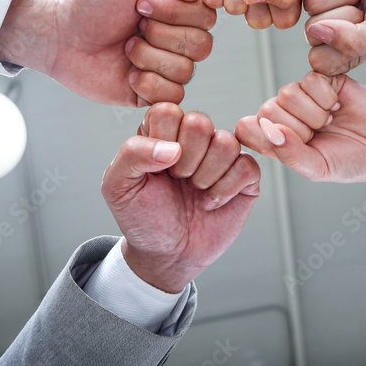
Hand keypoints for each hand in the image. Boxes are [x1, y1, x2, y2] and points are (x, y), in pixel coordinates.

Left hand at [0, 0, 214, 106]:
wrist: (62, 37)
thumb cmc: (94, 1)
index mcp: (181, 7)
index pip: (207, 13)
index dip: (176, 11)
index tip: (141, 3)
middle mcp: (181, 37)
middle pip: (202, 44)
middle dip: (159, 34)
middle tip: (133, 26)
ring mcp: (170, 66)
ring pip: (186, 70)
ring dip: (147, 56)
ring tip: (126, 48)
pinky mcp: (156, 93)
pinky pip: (173, 95)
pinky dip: (147, 83)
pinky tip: (127, 72)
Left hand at [102, 103, 260, 292]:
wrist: (166, 255)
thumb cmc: (142, 217)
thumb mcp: (118, 186)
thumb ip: (132, 154)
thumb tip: (172, 148)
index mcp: (162, 132)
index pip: (168, 110)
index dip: (162, 140)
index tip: (155, 167)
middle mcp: (193, 138)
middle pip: (200, 122)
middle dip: (185, 160)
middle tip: (177, 180)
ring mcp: (221, 156)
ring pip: (227, 142)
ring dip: (206, 176)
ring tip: (195, 191)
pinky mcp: (245, 177)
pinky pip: (247, 166)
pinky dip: (225, 190)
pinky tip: (211, 203)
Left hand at [236, 72, 365, 192]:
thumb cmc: (348, 161)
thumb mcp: (317, 168)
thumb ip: (290, 154)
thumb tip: (271, 131)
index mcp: (275, 138)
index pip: (247, 128)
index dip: (264, 136)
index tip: (292, 146)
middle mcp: (284, 114)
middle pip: (267, 110)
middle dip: (298, 128)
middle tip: (320, 134)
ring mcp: (302, 95)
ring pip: (288, 94)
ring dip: (315, 113)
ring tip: (330, 120)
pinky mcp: (321, 78)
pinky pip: (310, 80)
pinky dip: (327, 97)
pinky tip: (338, 105)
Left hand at [303, 0, 365, 74]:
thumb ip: (356, 41)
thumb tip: (316, 32)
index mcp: (340, 50)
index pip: (319, 61)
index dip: (340, 44)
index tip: (363, 30)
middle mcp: (323, 28)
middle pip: (312, 29)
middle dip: (345, 13)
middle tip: (364, 5)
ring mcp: (315, 0)